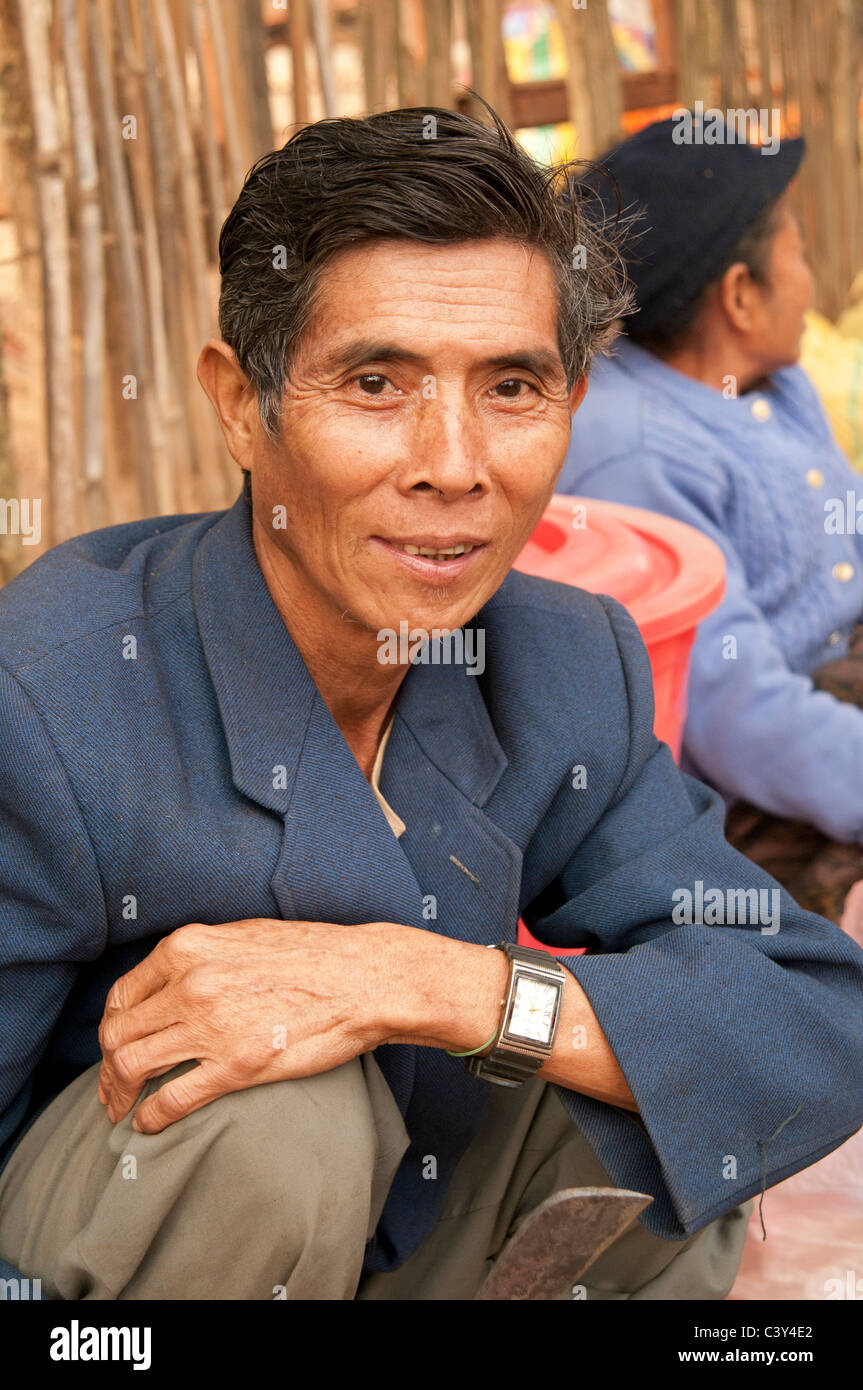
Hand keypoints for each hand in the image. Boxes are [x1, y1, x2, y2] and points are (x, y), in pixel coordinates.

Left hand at [98, 917, 400, 1132]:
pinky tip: (148, 1125)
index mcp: (188, 948)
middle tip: (113, 1088)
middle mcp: (190, 983)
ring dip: (118, 1095)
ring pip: (131, 1066)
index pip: (122, 995)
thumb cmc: (313, 954)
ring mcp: (211, 1026)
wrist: (364, 977)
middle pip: (117, 1034)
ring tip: (123, 1110)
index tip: (115, 1046)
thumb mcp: (243, 935)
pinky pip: (170, 1099)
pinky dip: (148, 1118)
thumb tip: (172, 978)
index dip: (111, 1027)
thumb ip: (200, 955)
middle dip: (107, 1067)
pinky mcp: (236, 1066)